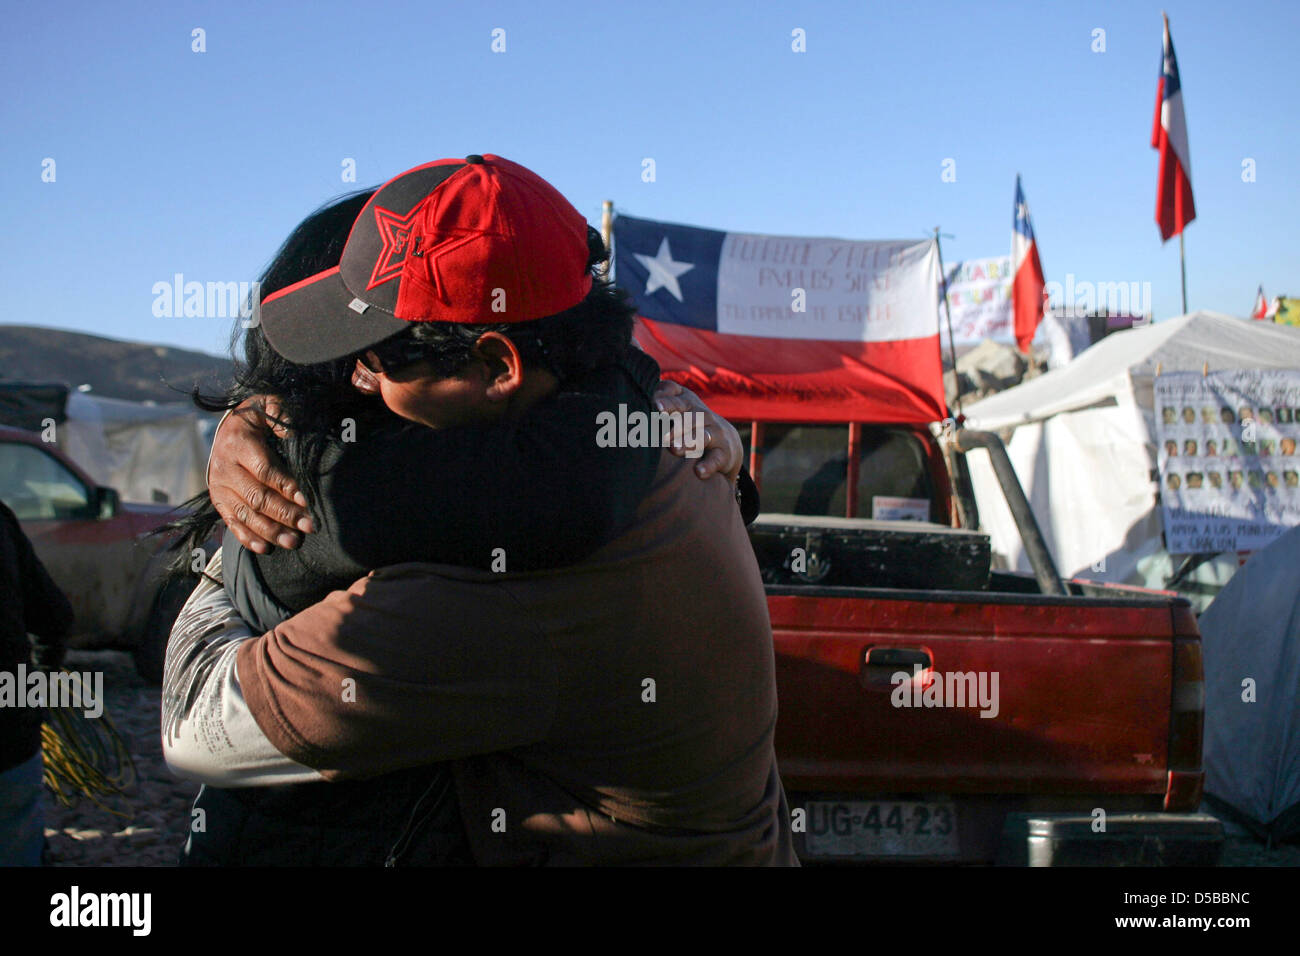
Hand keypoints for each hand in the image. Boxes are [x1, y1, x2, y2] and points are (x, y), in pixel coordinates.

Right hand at [208, 397, 313, 553]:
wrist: (226, 427)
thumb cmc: (257, 417)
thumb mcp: (267, 405)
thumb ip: (281, 413)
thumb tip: (291, 433)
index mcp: (238, 443)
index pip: (264, 470)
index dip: (286, 486)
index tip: (306, 500)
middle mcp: (224, 467)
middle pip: (256, 496)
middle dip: (284, 514)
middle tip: (309, 526)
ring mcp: (219, 486)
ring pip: (245, 514)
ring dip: (270, 531)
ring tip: (294, 542)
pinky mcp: (218, 500)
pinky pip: (232, 522)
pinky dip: (248, 537)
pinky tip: (266, 548)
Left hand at [653, 380, 743, 482]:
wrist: (726, 442)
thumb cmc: (691, 423)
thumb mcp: (680, 406)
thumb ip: (663, 397)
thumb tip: (646, 395)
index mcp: (688, 403)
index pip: (679, 400)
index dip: (668, 402)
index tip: (656, 405)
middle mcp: (703, 416)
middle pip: (689, 418)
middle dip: (676, 425)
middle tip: (663, 434)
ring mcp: (715, 434)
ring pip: (702, 437)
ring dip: (689, 442)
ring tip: (675, 450)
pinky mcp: (723, 453)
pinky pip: (716, 459)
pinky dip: (708, 465)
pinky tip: (698, 472)